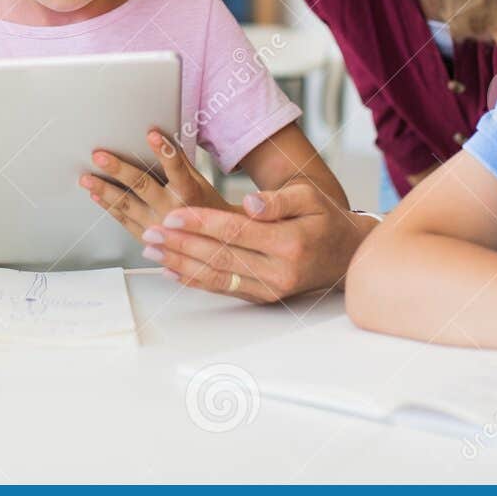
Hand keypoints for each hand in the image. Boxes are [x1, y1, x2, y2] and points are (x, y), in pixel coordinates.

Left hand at [81, 130, 228, 239]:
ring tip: (87, 178)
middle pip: (142, 186)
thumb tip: (164, 139)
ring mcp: (157, 228)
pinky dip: (108, 207)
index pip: (176, 168)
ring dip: (104, 190)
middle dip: (119, 170)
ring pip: (126, 205)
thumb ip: (181, 163)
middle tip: (100, 156)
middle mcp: (172, 212)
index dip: (164, 151)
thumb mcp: (201, 183)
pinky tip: (96, 195)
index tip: (152, 135)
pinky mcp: (146, 238)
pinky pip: (123, 220)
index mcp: (189, 195)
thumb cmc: (206, 210)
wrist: (209, 246)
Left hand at [142, 180, 375, 302]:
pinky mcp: (263, 297)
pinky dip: (195, 280)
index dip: (200, 223)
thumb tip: (250, 203)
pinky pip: (223, 289)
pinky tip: (172, 269)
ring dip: (180, 263)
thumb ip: (278, 200)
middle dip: (180, 244)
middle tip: (150, 233)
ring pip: (217, 276)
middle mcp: (279, 271)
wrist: (346, 255)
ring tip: (152, 250)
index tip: (172, 215)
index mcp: (290, 243)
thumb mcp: (309, 198)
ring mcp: (270, 288)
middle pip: (219, 256)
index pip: (235, 232)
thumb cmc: (324, 220)